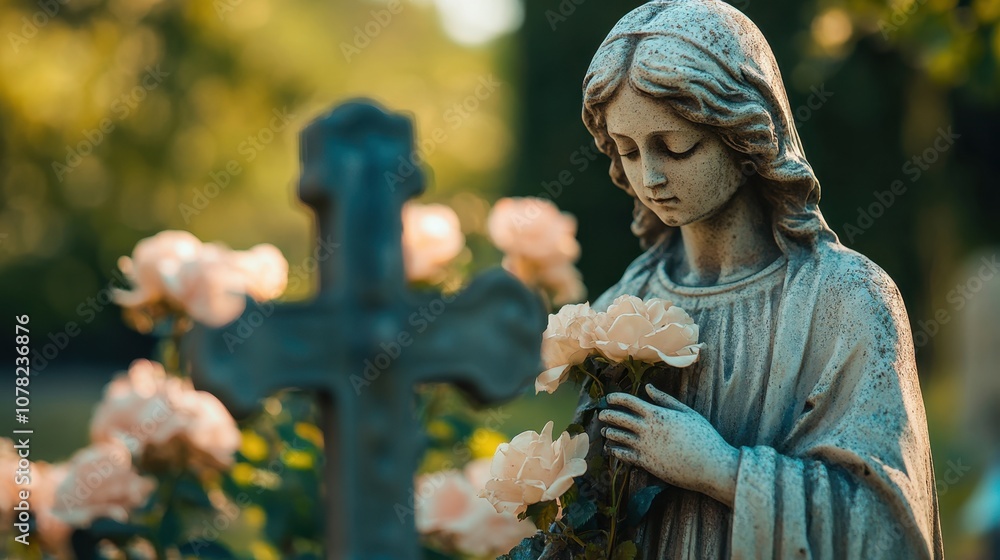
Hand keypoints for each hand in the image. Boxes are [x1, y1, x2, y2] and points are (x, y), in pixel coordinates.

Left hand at [598, 384, 738, 506]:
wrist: (709, 465)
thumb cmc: (703, 436)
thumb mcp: (686, 412)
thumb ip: (665, 399)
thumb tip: (648, 387)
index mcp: (657, 414)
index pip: (629, 401)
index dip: (616, 398)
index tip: (609, 398)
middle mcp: (647, 429)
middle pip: (619, 418)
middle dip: (607, 415)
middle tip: (602, 414)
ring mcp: (644, 447)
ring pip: (618, 437)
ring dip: (609, 432)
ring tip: (605, 431)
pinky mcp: (646, 463)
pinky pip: (624, 455)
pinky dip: (615, 451)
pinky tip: (611, 449)